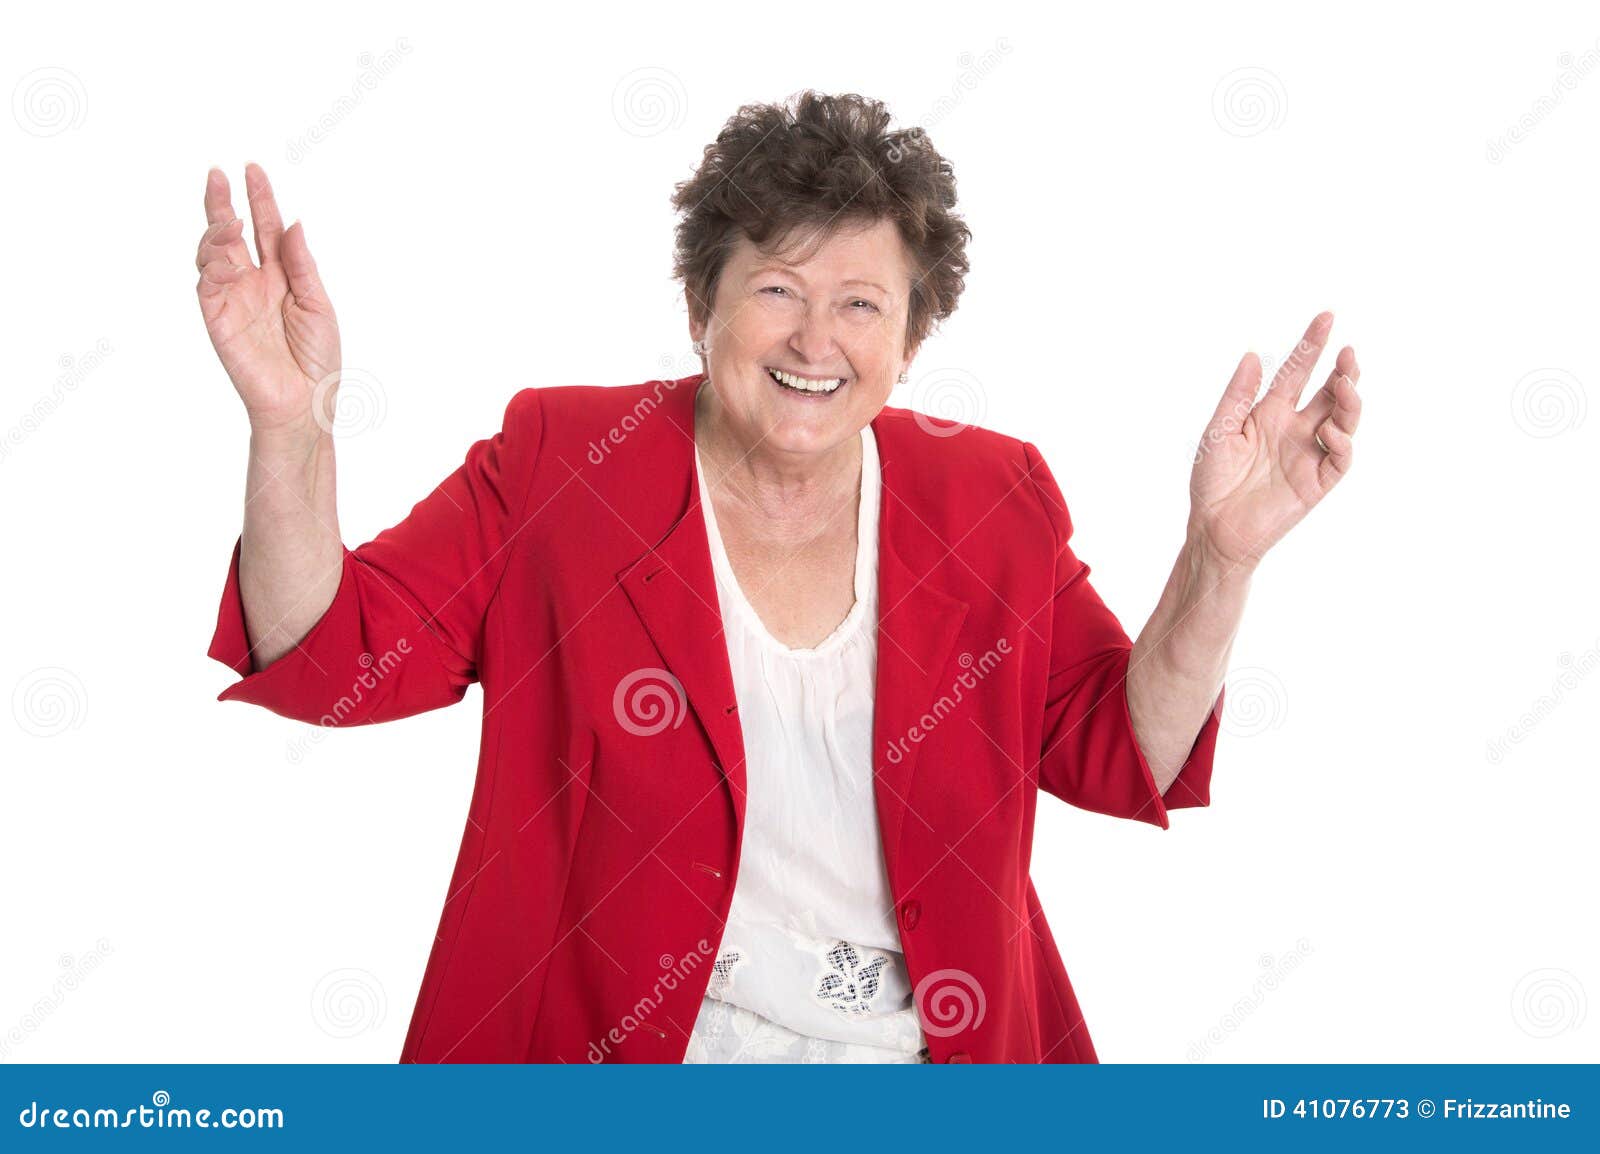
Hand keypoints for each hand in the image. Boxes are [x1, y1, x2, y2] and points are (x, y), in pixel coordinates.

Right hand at [194, 163, 340, 436]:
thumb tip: (293, 222)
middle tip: (217, 174)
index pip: (266, 230)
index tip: (253, 169)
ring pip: (213, 254)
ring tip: (229, 219)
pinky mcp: (217, 319)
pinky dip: (210, 265)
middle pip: (232, 234)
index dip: (260, 200)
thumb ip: (301, 264)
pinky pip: (206, 285)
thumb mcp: (318, 304)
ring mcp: (233, 299)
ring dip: (216, 232)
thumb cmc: (318, 360)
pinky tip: (223, 255)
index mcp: (281, 278)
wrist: (304, 403)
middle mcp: (254, 283)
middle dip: (223, 204)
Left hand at [1188, 311, 1362, 569]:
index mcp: (1270, 413)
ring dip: (1350, 400)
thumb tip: (1253, 355)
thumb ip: (1238, 396)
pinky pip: (1340, 459)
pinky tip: (1329, 431)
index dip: (1312, 345)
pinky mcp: (1317, 482)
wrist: (1213, 529)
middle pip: (1330, 392)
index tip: (1326, 317)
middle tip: (1348, 353)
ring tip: (1345, 382)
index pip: (1298, 372)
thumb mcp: (1219, 432)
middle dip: (1344, 370)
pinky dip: (1341, 442)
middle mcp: (1295, 429)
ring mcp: (1309, 454)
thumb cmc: (1212, 482)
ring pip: (1344, 420)